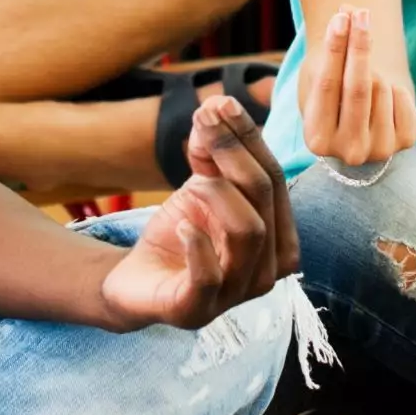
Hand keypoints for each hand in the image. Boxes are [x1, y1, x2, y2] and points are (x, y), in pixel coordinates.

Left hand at [97, 94, 299, 330]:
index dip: (250, 138)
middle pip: (266, 199)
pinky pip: (210, 276)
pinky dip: (198, 243)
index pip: (276, 179)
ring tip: (190, 182)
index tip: (221, 103)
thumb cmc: (182, 234)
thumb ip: (213, 152)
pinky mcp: (197, 312)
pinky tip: (183, 225)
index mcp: (279, 238)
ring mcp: (235, 295)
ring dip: (218, 193)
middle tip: (203, 120)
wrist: (136, 282)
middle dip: (234, 152)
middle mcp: (268, 270)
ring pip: (250, 232)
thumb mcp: (200, 186)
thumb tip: (218, 104)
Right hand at [298, 4, 415, 170]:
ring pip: (382, 89)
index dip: (335, 48)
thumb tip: (349, 10)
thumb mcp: (321, 76)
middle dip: (360, 46)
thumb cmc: (334, 96)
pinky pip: (404, 98)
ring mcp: (379, 151)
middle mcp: (348, 152)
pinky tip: (385, 98)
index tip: (341, 17)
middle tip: (361, 13)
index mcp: (317, 140)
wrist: (361, 122)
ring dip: (376, 72)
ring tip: (367, 81)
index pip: (327, 86)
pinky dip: (396, 88)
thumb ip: (333, 46)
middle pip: (357, 89)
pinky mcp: (406, 142)